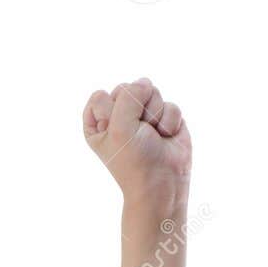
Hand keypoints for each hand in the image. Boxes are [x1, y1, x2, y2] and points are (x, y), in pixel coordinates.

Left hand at [82, 77, 190, 203]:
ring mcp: (143, 115)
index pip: (100, 96)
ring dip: (154, 116)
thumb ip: (128, 95)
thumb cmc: (135, 161)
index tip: (117, 135)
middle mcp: (119, 116)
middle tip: (139, 135)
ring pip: (150, 92)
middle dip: (136, 111)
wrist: (163, 183)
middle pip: (127, 89)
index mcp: (97, 123)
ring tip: (153, 136)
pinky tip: (166, 138)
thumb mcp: (120, 127)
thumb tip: (146, 83)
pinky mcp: (165, 117)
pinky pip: (170, 104)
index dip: (112, 114)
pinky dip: (169, 122)